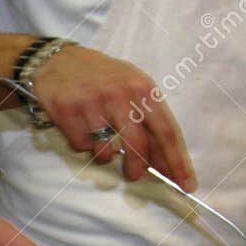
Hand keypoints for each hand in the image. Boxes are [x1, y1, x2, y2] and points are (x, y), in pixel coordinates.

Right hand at [31, 45, 195, 190]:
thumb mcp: (132, 88)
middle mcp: (120, 93)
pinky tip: (81, 127)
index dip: (177, 162)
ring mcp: (93, 102)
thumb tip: (164, 165)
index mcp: (143, 88)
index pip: (166, 131)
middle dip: (137, 168)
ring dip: (104, 154)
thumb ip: (149, 122)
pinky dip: (83, 144)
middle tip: (134, 175)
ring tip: (100, 138)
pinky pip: (82, 146)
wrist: (59, 60)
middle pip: (138, 146)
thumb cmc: (104, 79)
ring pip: (106, 151)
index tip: (186, 185)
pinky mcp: (68, 110)